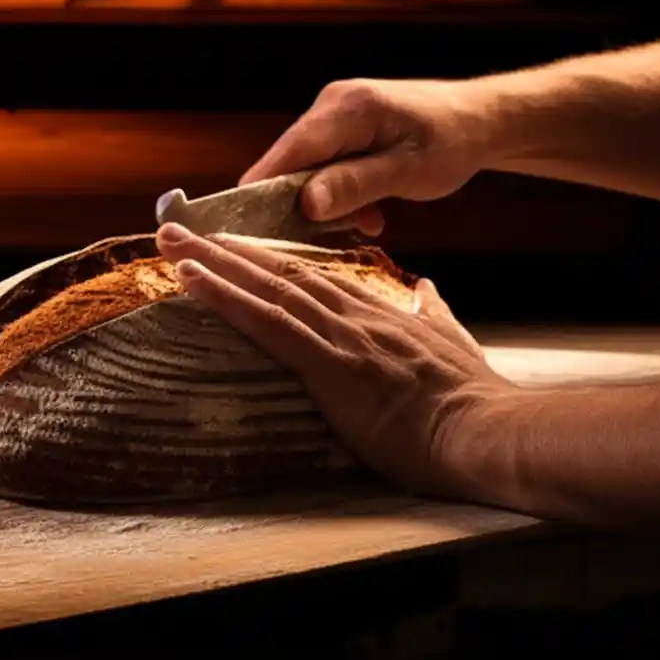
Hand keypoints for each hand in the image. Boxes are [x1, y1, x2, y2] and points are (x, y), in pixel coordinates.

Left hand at [155, 222, 515, 495]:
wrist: (489, 432)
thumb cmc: (473, 401)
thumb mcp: (455, 344)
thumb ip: (434, 314)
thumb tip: (426, 290)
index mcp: (377, 313)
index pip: (311, 276)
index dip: (267, 258)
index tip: (231, 243)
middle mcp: (353, 314)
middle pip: (279, 271)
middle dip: (225, 248)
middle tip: (178, 228)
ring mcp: (340, 335)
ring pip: (265, 287)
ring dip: (211, 261)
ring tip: (170, 241)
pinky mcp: (330, 364)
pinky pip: (267, 324)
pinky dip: (224, 298)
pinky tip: (191, 280)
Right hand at [240, 78, 496, 236]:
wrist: (482, 120)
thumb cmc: (454, 142)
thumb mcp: (409, 171)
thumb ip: (355, 185)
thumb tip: (305, 204)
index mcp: (347, 108)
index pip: (289, 152)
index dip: (261, 190)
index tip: (244, 228)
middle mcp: (330, 106)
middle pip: (290, 164)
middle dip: (303, 204)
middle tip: (331, 236)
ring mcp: (333, 117)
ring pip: (306, 172)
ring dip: (329, 204)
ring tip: (369, 219)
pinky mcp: (340, 132)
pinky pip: (322, 170)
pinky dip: (340, 196)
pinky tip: (370, 212)